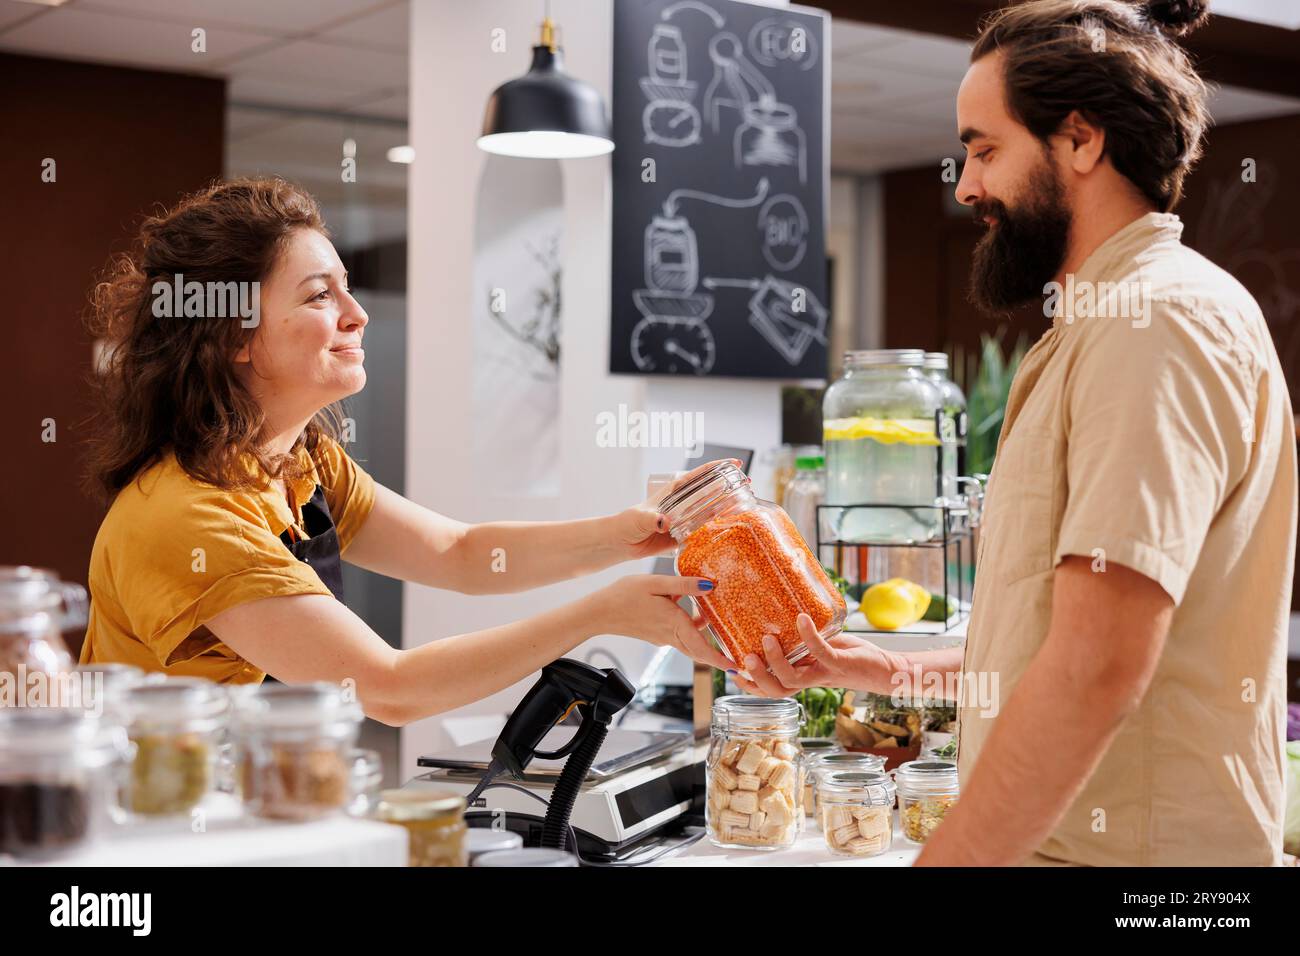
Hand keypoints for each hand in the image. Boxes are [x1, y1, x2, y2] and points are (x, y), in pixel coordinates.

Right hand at [585, 574, 733, 670]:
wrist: (599, 612)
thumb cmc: (624, 595)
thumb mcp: (655, 583)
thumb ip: (683, 584)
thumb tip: (710, 585)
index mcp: (673, 623)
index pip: (701, 648)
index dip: (719, 660)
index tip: (735, 668)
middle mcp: (670, 635)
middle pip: (699, 651)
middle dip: (718, 657)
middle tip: (737, 658)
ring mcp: (662, 637)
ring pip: (690, 644)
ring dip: (707, 643)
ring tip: (725, 633)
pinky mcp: (657, 634)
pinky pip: (680, 636)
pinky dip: (693, 631)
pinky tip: (699, 613)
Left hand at [607, 458, 742, 560]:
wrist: (620, 542)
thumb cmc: (627, 523)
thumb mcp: (640, 517)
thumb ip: (652, 518)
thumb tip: (664, 522)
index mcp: (675, 491)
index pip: (700, 474)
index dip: (718, 467)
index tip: (735, 463)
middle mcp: (683, 502)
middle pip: (710, 492)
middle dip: (728, 488)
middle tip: (747, 486)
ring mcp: (685, 518)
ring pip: (710, 511)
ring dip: (725, 509)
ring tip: (744, 508)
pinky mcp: (684, 535)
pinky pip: (703, 532)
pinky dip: (715, 532)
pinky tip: (728, 532)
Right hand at [731, 613, 897, 697]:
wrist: (885, 668)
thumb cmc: (851, 656)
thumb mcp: (822, 648)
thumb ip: (803, 642)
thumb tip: (781, 617)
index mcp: (802, 678)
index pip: (771, 689)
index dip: (750, 686)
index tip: (732, 671)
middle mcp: (810, 680)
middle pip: (776, 690)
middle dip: (757, 677)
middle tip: (744, 658)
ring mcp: (824, 674)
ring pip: (793, 678)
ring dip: (777, 659)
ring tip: (768, 638)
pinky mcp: (840, 665)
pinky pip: (821, 653)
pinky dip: (809, 636)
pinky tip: (802, 619)